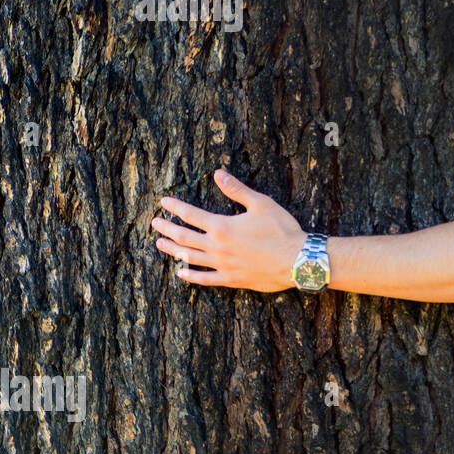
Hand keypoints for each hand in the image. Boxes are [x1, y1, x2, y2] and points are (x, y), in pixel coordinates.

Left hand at [151, 169, 306, 291]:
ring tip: (160, 244)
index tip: (164, 202)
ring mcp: (222, 265)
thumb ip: (237, 190)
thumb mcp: (261, 203)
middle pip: (184, 237)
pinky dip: (190, 276)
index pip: (191, 215)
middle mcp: (217, 247)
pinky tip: (180, 272)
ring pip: (190, 257)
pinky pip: (205, 279)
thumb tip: (218, 174)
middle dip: (168, 228)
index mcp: (222, 227)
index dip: (176, 207)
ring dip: (173, 249)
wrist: (297, 260)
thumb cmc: (281, 230)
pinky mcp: (231, 279)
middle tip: (155, 223)